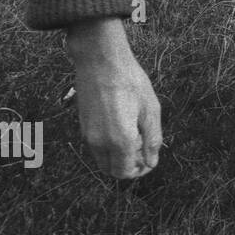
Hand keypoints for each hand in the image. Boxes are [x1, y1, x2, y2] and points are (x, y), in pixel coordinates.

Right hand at [67, 18, 162, 179]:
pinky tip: (121, 126)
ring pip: (102, 160)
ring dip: (118, 156)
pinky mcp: (82, 126)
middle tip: (143, 148)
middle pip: (111, 171)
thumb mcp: (151, 110)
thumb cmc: (130, 82)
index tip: (150, 158)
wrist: (101, 61)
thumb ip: (152, 139)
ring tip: (134, 134)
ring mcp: (87, 135)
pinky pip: (95, 147)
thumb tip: (151, 162)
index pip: (125, 173)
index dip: (140, 170)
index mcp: (120, 140)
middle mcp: (99, 143)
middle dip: (128, 166)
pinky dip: (108, 147)